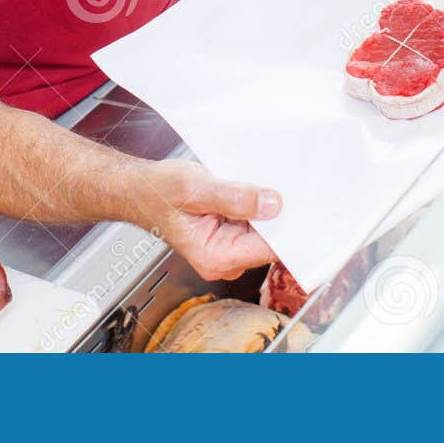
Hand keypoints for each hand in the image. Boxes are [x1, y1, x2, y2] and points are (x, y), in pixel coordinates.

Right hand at [132, 160, 281, 280]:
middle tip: (283, 186)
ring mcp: (229, 248)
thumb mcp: (195, 188)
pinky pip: (256, 222)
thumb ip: (234, 198)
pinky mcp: (231, 235)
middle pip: (270, 241)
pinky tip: (249, 189)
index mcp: (216, 257)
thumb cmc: (158, 192)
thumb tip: (272, 204)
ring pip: (265, 230)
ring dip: (266, 209)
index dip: (287, 228)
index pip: (269, 250)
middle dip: (278, 216)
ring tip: (256, 184)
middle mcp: (225, 259)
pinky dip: (257, 206)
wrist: (141, 189)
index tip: (303, 208)